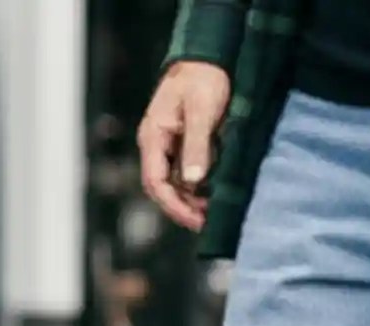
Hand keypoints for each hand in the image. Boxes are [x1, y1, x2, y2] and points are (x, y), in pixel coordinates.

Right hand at [138, 61, 231, 230]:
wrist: (208, 58)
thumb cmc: (203, 79)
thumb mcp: (201, 112)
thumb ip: (197, 145)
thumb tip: (194, 180)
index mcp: (154, 136)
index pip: (156, 182)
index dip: (174, 205)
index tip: (196, 220)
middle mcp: (157, 144)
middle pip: (163, 187)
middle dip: (183, 208)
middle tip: (207, 224)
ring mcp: (170, 145)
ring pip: (176, 182)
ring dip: (192, 199)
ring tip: (214, 212)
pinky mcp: (184, 143)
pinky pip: (187, 171)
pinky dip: (199, 186)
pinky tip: (215, 194)